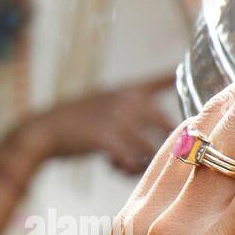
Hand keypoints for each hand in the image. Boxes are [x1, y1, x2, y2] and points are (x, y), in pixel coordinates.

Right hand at [19, 77, 176, 174]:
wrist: (43, 131)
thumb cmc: (73, 123)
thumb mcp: (101, 104)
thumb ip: (128, 112)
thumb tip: (153, 136)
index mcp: (127, 90)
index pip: (159, 80)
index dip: (178, 77)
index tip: (191, 65)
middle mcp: (127, 101)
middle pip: (166, 124)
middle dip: (166, 145)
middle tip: (155, 158)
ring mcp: (119, 119)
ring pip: (151, 148)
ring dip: (142, 162)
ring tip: (125, 166)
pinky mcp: (108, 139)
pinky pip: (132, 161)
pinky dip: (126, 168)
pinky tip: (112, 165)